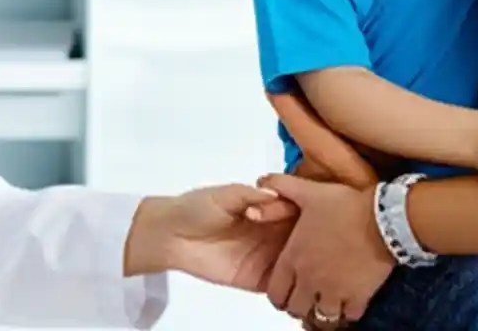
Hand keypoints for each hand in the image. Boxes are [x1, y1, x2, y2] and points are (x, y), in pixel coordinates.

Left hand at [124, 184, 298, 291]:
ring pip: (296, 262)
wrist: (170, 234)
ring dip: (304, 261)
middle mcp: (272, 233)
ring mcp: (266, 257)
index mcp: (267, 209)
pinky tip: (292, 276)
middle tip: (298, 235)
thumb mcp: (225, 194)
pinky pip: (280, 284)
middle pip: (302, 237)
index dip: (299, 210)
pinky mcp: (257, 278)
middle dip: (307, 236)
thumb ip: (250, 195)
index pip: (296, 210)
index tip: (288, 209)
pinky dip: (290, 283)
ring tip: (301, 256)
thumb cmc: (196, 207)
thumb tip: (276, 193)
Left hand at [255, 174, 393, 323]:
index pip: (275, 292)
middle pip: (295, 309)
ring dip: (321, 310)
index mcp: (294, 257)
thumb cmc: (345, 205)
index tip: (287, 289)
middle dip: (298, 305)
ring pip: (320, 316)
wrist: (383, 218)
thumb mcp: (309, 191)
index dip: (278, 294)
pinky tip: (349, 299)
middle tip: (306, 296)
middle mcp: (310, 279)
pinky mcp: (358, 296)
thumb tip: (262, 180)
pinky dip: (347, 312)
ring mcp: (334, 290)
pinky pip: (348, 316)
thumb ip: (282, 186)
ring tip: (327, 300)